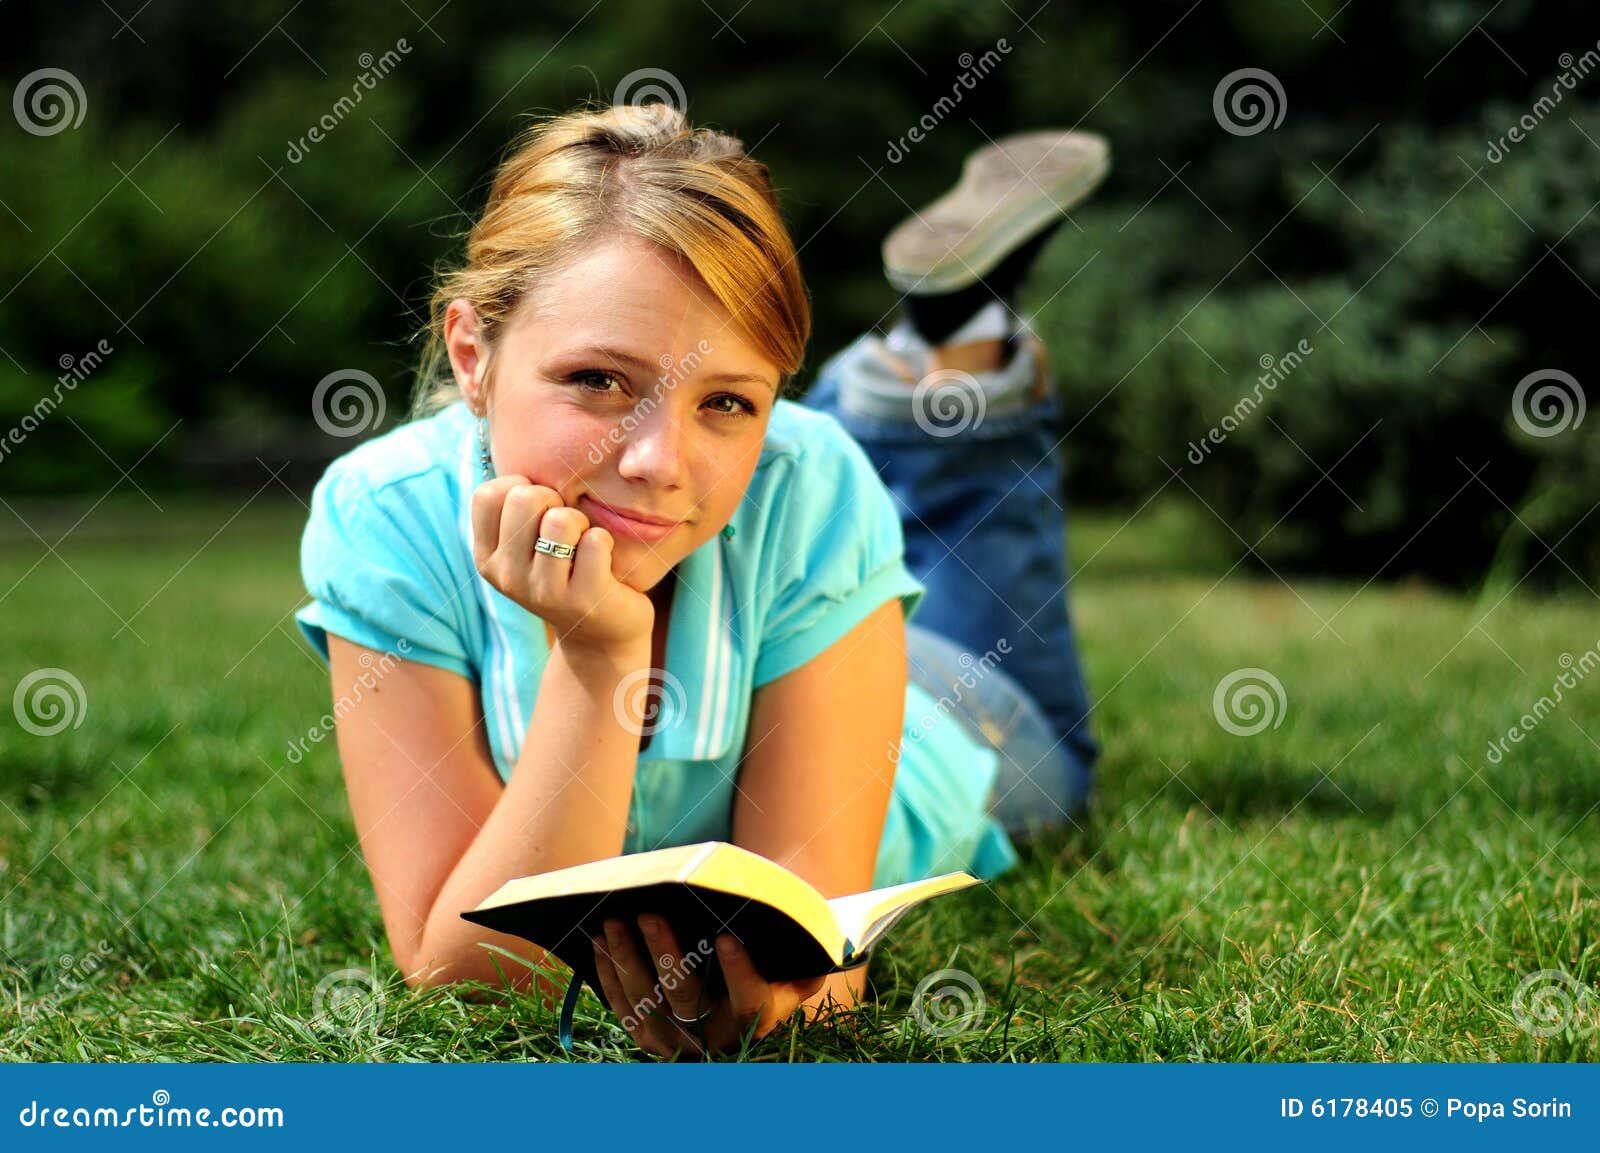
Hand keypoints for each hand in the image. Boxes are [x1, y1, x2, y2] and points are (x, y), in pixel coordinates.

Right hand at [470, 476, 655, 656]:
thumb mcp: (529, 543)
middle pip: (525, 497)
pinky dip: (605, 541)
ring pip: (562, 519)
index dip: (522, 488)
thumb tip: (519, 442)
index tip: (538, 511)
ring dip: (582, 523)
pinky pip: (596, 540)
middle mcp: (507, 577)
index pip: (489, 493)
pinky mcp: (583, 599)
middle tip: (566, 529)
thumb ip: (517, 506)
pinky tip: (603, 563)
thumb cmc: (567, 570)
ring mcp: (544, 592)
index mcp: (487, 558)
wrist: (601, 634)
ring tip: (583, 546)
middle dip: (555, 500)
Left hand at [590, 913, 826, 1059]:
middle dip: (664, 954)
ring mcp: (676, 1041)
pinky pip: (622, 1008)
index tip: (727, 937)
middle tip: (649, 914)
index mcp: (757, 1017)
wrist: (744, 1004)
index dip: (739, 972)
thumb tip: (800, 917)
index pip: (750, 1000)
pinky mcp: (647, 1038)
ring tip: (614, 921)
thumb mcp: (799, 965)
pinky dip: (608, 975)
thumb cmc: (774, 967)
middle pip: (685, 999)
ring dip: (627, 959)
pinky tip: (600, 941)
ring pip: (645, 1002)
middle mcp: (715, 1036)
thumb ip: (805, 947)